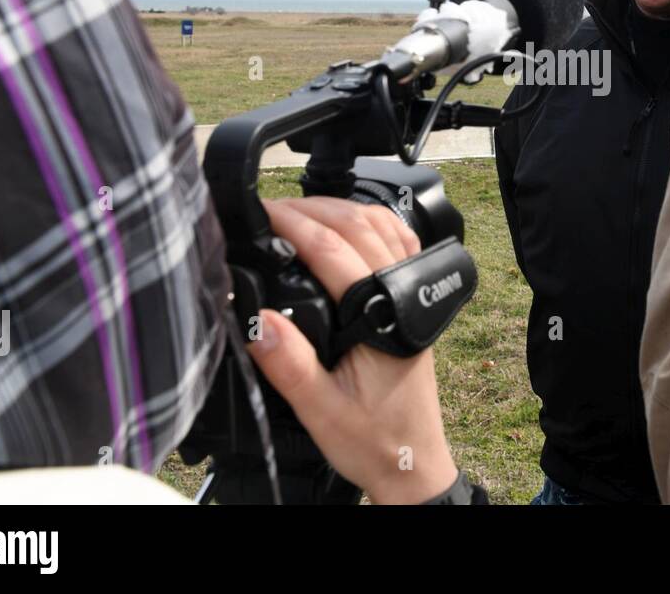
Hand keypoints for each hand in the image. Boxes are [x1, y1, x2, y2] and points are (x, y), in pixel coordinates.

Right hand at [246, 197, 458, 503]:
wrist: (411, 462)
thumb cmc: (373, 441)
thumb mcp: (319, 411)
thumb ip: (289, 364)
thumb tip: (258, 318)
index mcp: (381, 318)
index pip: (332, 250)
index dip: (293, 223)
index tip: (259, 213)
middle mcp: (402, 297)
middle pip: (357, 225)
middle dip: (309, 208)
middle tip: (268, 208)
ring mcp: (411, 294)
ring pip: (379, 225)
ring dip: (338, 209)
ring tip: (297, 210)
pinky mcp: (411, 300)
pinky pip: (397, 241)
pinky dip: (369, 221)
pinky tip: (346, 222)